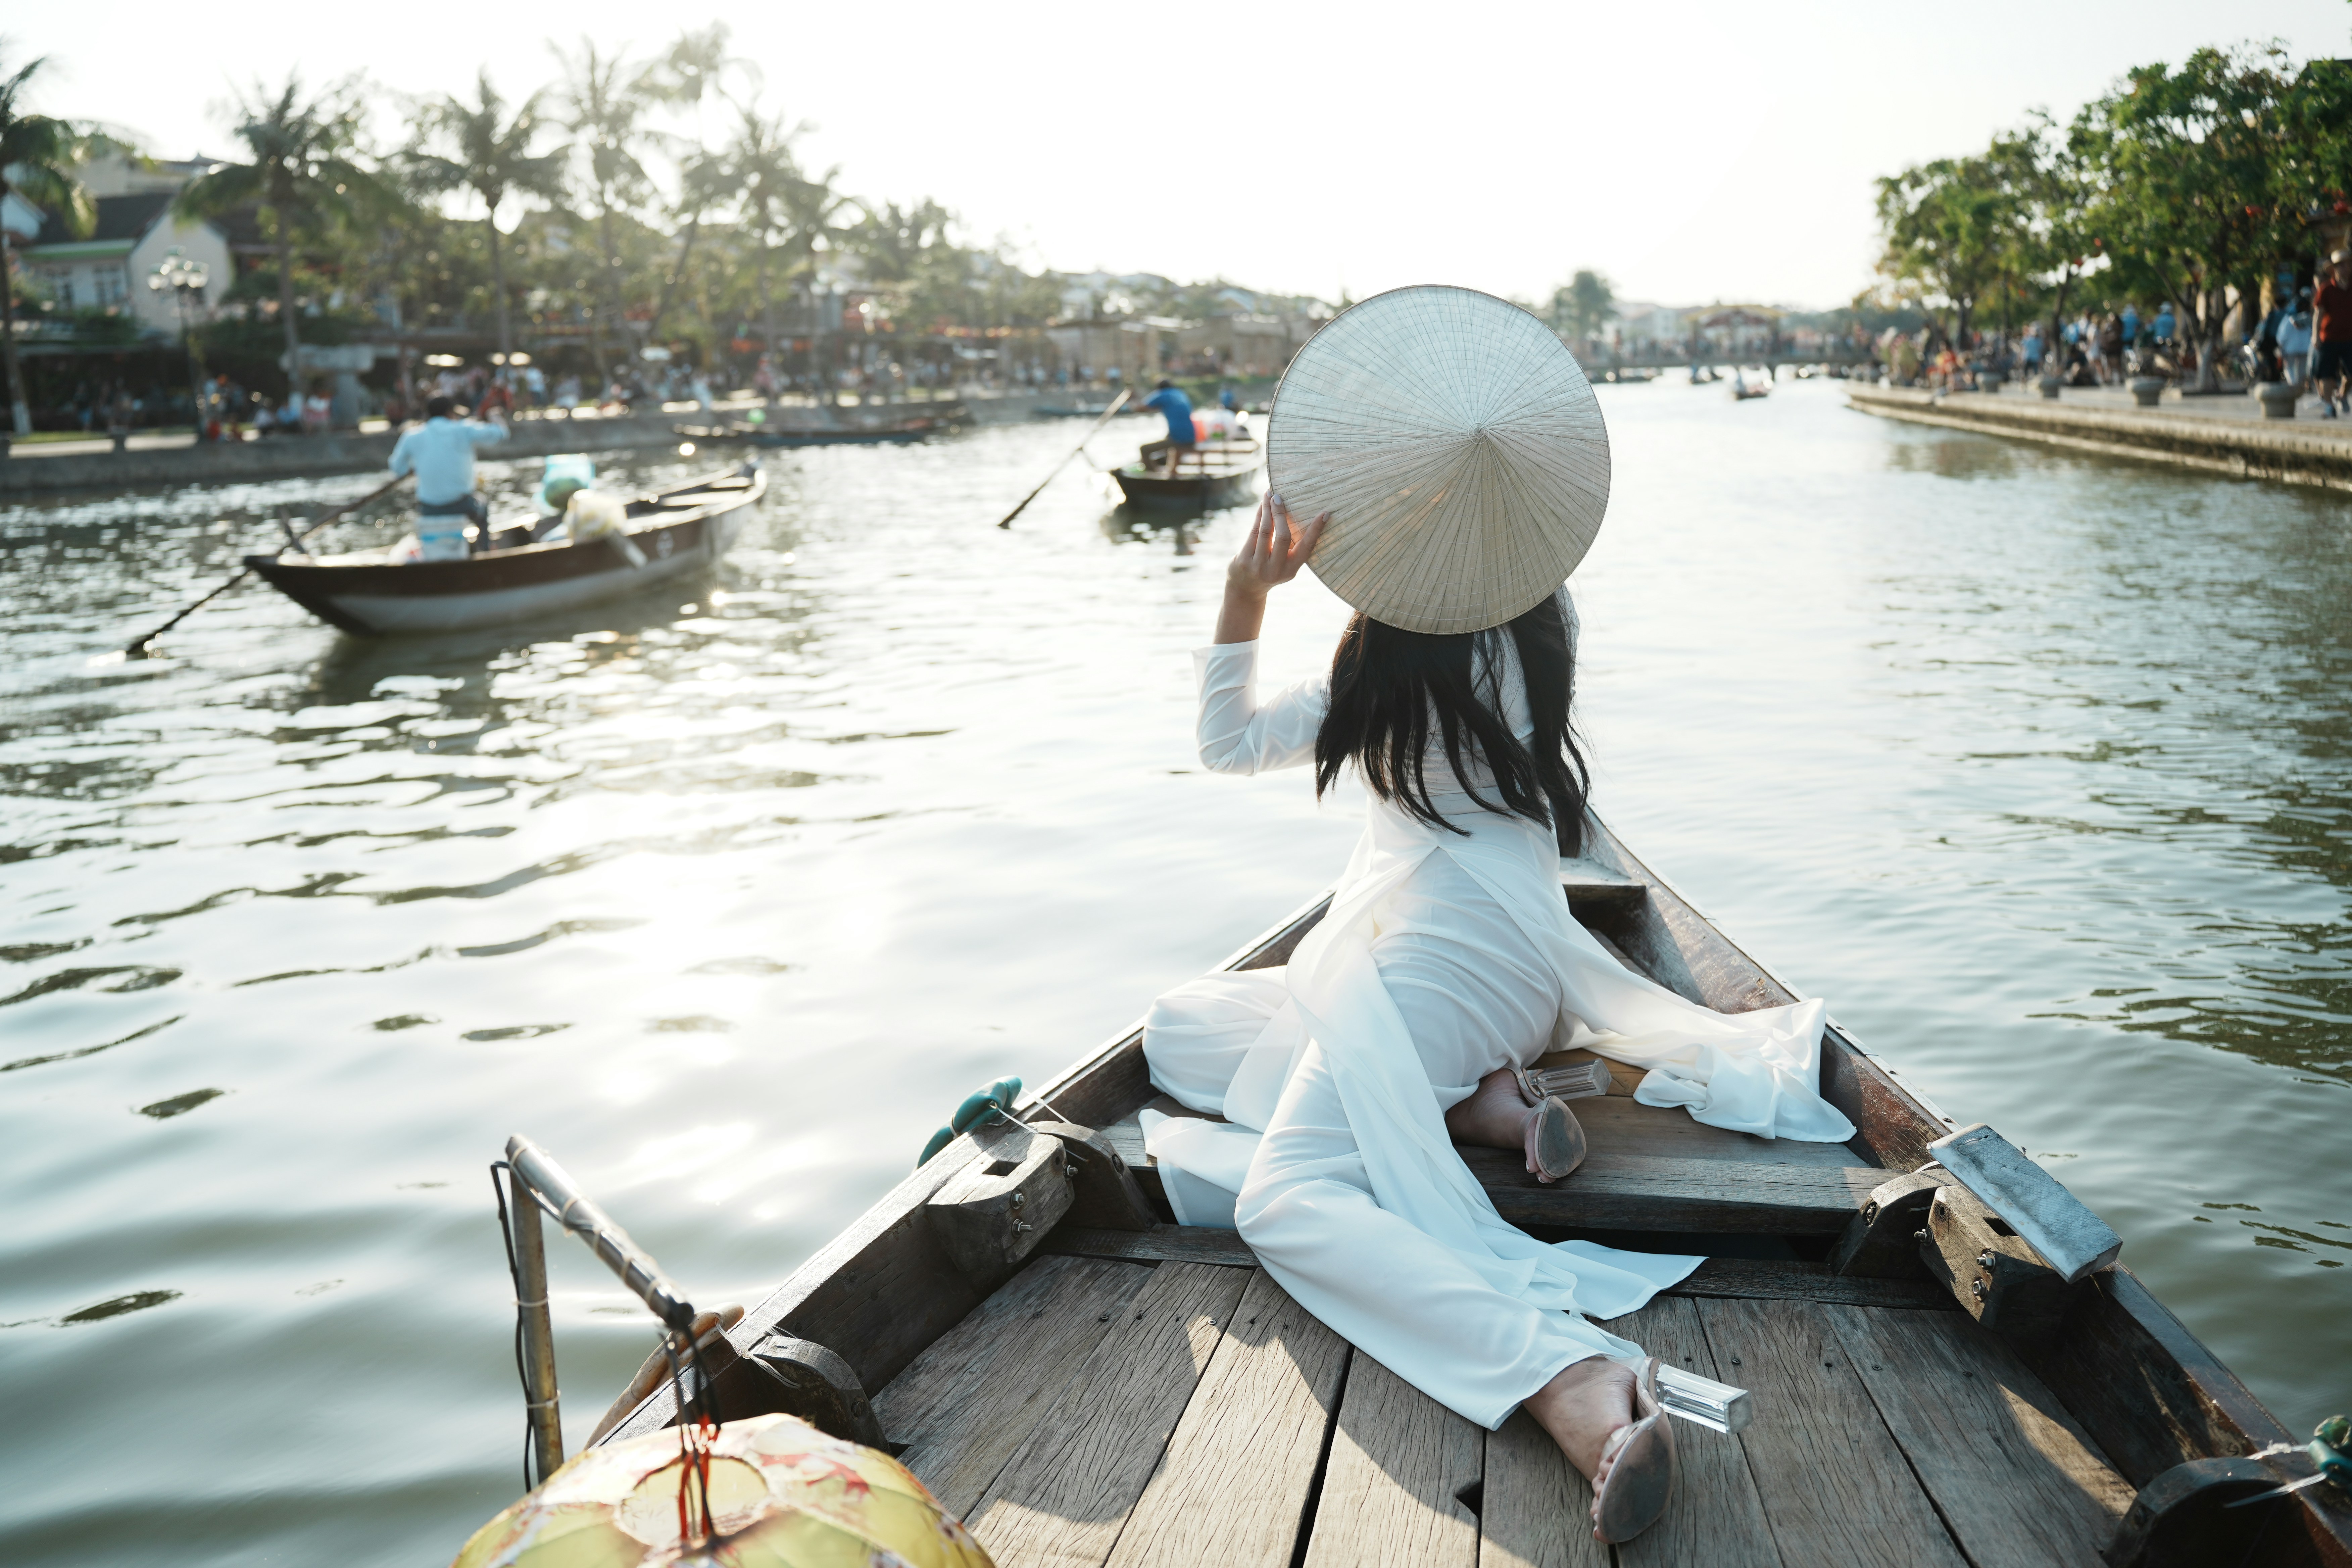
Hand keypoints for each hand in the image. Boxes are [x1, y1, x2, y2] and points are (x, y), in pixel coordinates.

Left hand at [1215, 492, 1327, 643]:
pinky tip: (1262, 505)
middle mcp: (1275, 569)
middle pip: (1283, 536)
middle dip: (1281, 514)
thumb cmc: (1270, 570)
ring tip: (1269, 494)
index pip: (1306, 547)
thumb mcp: (1284, 564)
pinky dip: (1258, 516)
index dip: (1315, 530)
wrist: (1245, 590)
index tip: (1325, 513)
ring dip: (1268, 510)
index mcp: (1290, 570)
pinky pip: (1252, 533)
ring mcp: (1258, 566)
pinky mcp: (1243, 560)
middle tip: (1280, 497)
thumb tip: (1297, 514)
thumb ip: (1291, 547)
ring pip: (1265, 531)